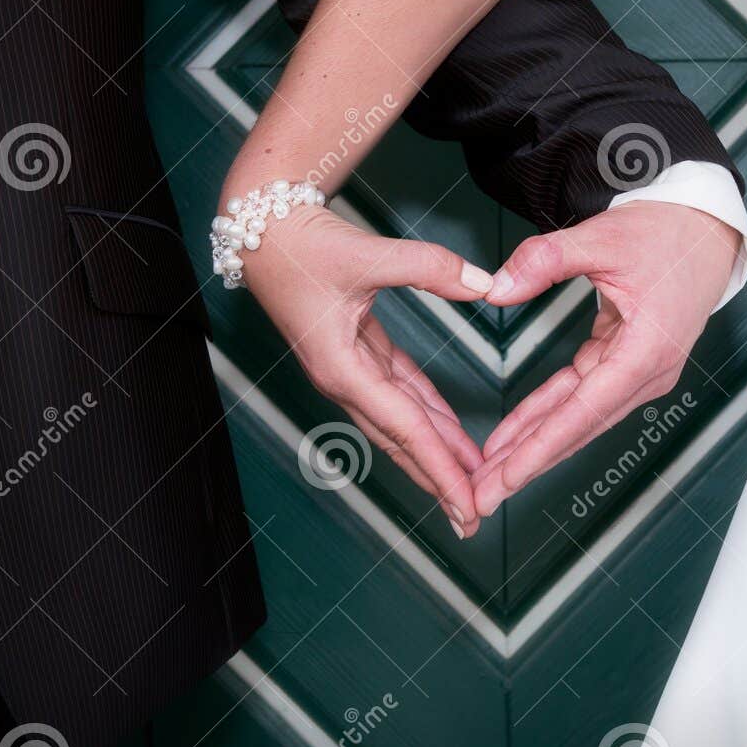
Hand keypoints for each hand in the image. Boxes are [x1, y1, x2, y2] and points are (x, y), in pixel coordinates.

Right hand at [243, 203, 495, 534]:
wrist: (262, 228)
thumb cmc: (303, 246)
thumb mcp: (369, 254)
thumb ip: (430, 269)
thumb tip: (484, 283)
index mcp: (342, 370)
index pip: (404, 429)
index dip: (440, 468)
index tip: (467, 504)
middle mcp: (344, 380)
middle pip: (401, 441)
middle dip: (438, 480)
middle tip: (473, 518)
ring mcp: (349, 369)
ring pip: (401, 422)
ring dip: (436, 452)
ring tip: (471, 483)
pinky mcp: (357, 351)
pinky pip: (400, 392)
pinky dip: (427, 413)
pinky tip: (451, 432)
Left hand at [470, 202, 740, 517]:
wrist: (707, 229)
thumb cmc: (666, 233)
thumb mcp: (602, 238)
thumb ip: (546, 260)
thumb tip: (496, 288)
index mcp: (647, 350)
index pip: (585, 411)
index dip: (541, 447)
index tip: (506, 475)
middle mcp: (648, 373)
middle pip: (579, 427)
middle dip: (528, 463)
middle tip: (482, 495)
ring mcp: (640, 372)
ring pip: (577, 418)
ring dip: (533, 444)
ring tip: (489, 473)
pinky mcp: (629, 364)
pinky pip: (580, 396)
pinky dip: (547, 415)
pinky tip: (514, 436)